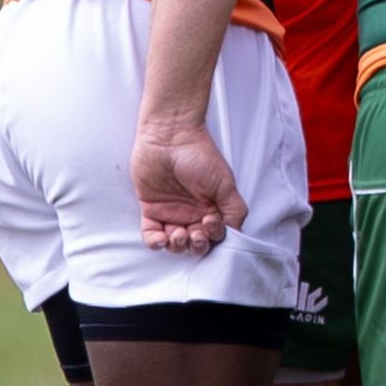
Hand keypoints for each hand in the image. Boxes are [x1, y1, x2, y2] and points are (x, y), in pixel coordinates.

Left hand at [129, 109, 245, 256]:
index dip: (213, 236)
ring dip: (177, 246)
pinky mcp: (151, 211)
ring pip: (175, 243)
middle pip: (196, 242)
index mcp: (213, 207)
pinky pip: (152, 236)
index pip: (216, 234)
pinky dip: (155, 243)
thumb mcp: (226, 183)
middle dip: (196, 245)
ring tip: (178, 234)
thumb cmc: (198, 154)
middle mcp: (193, 212)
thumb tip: (235, 232)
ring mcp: (172, 212)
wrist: (169, 138)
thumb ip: (234, 209)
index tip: (211, 223)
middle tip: (195, 234)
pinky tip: (161, 239)